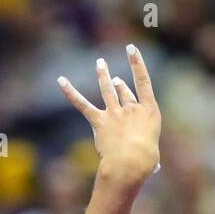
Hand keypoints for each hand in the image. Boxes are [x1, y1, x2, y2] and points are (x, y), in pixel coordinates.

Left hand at [58, 44, 161, 184]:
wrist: (130, 162)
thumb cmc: (145, 161)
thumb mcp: (152, 151)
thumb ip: (146, 148)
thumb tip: (151, 163)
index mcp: (150, 112)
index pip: (144, 82)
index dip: (137, 64)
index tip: (132, 50)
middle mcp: (132, 108)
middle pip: (124, 91)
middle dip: (119, 85)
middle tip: (115, 80)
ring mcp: (115, 113)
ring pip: (107, 90)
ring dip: (103, 74)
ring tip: (100, 63)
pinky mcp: (99, 122)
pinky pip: (83, 105)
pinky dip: (71, 92)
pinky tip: (61, 81)